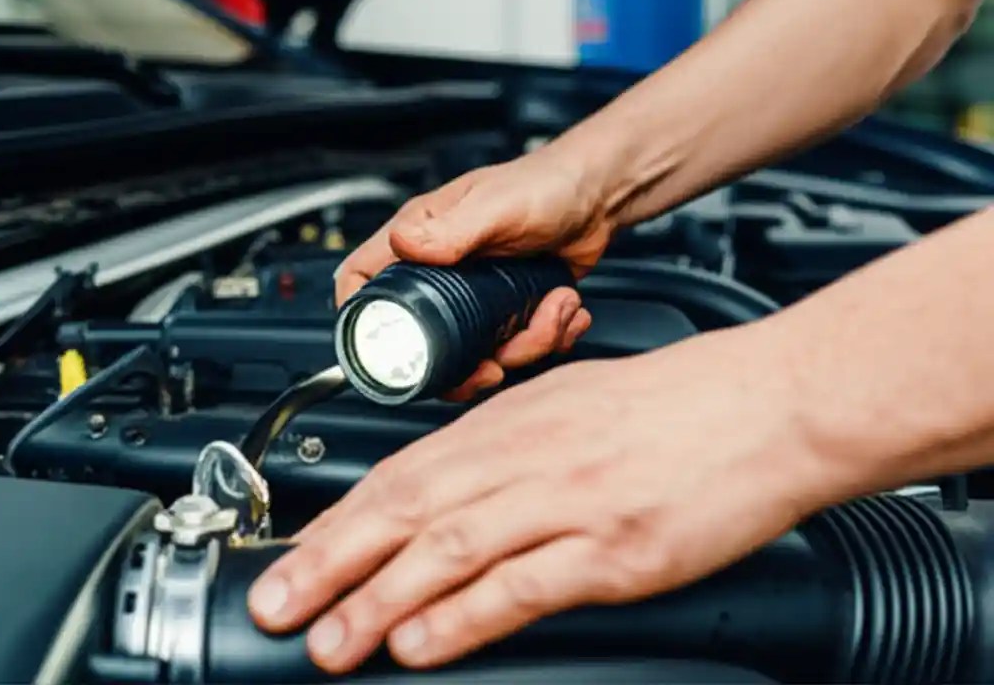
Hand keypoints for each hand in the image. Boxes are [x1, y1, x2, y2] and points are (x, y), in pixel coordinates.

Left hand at [248, 325, 843, 673]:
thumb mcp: (567, 406)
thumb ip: (500, 451)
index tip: (288, 558)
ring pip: (448, 549)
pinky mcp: (616, 548)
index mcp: (508, 422)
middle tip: (273, 604)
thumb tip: (439, 496)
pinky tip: (423, 642)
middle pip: (402, 510)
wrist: (770, 403)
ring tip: (330, 641)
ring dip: (377, 600)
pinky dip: (464, 616)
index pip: (397, 474)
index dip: (334, 523)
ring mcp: (568, 502)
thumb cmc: (674, 406)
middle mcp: (525, 457)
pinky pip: (523, 584)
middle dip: (327, 562)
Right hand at [336, 145, 613, 398]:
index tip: (379, 347)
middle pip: (418, 340)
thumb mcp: (496, 206)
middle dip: (459, 367)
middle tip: (491, 366)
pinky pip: (515, 349)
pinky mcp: (507, 312)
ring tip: (555, 307)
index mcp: (420, 239)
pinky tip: (565, 309)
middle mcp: (440, 271)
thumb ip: (452, 231)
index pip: (362, 277)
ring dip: (526, 345)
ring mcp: (473, 296)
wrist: (598, 197)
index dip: (357, 314)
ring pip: (475, 354)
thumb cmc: (546, 184)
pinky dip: (549, 338)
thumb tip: (402, 245)